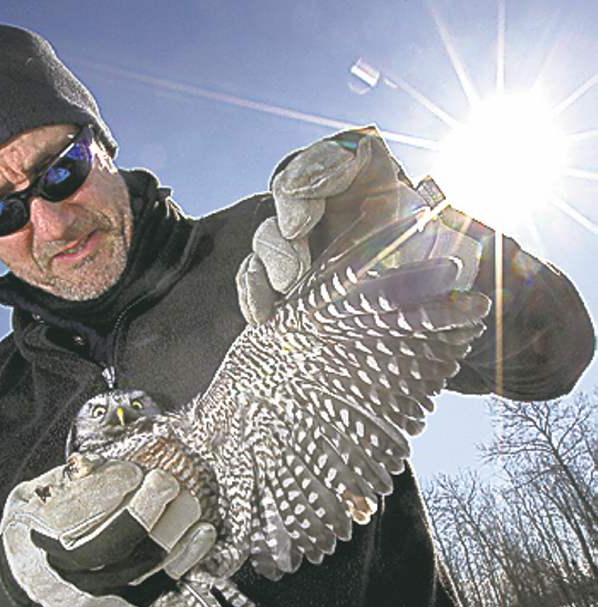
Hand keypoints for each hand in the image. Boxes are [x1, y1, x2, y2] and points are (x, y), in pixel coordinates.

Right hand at [0, 458, 215, 606]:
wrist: (31, 587)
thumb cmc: (36, 531)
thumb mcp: (34, 496)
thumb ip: (68, 479)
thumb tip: (103, 465)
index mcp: (37, 537)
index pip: (74, 515)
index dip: (109, 490)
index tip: (133, 472)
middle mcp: (65, 573)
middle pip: (114, 543)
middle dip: (147, 508)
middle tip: (167, 482)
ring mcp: (95, 597)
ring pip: (143, 566)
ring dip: (174, 531)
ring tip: (188, 503)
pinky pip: (161, 585)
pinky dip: (185, 557)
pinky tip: (200, 534)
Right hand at [237, 129, 481, 324]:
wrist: (437, 335)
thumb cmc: (454, 289)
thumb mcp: (465, 260)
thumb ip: (455, 240)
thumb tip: (448, 233)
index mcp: (376, 189)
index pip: (339, 157)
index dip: (319, 165)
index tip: (309, 190)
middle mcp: (337, 211)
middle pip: (294, 189)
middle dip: (290, 207)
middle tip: (297, 233)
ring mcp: (307, 248)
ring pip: (271, 233)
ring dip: (271, 253)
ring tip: (288, 284)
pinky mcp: (287, 285)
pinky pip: (256, 278)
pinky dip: (254, 291)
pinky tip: (262, 314)